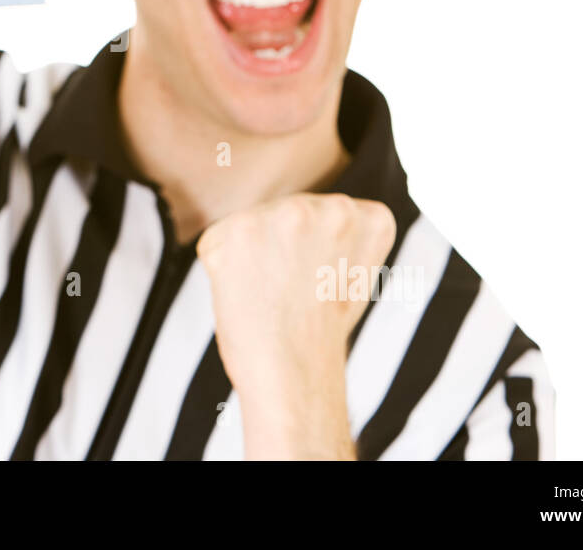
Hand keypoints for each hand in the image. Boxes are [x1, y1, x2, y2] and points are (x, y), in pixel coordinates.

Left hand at [195, 192, 395, 457]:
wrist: (294, 376)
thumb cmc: (319, 336)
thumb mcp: (355, 275)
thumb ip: (337, 236)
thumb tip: (302, 220)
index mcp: (365, 216)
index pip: (326, 216)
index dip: (316, 254)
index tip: (321, 283)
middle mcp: (329, 206)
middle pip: (286, 215)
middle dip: (280, 248)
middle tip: (292, 293)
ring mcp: (283, 214)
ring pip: (252, 226)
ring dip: (250, 255)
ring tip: (270, 293)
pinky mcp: (238, 228)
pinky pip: (216, 242)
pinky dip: (220, 268)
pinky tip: (244, 292)